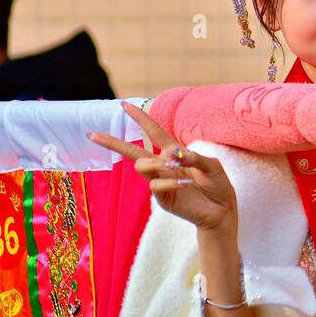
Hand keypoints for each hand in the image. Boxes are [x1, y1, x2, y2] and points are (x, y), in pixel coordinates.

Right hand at [87, 100, 237, 238]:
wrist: (222, 211)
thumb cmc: (217, 185)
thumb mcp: (211, 166)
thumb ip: (195, 158)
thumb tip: (174, 154)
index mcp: (175, 153)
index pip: (154, 132)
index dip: (140, 118)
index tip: (124, 105)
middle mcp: (164, 166)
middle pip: (133, 152)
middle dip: (113, 142)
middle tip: (93, 134)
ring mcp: (161, 183)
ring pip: (142, 167)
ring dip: (155, 163)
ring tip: (174, 166)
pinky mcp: (163, 199)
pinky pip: (157, 186)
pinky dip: (171, 183)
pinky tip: (186, 184)